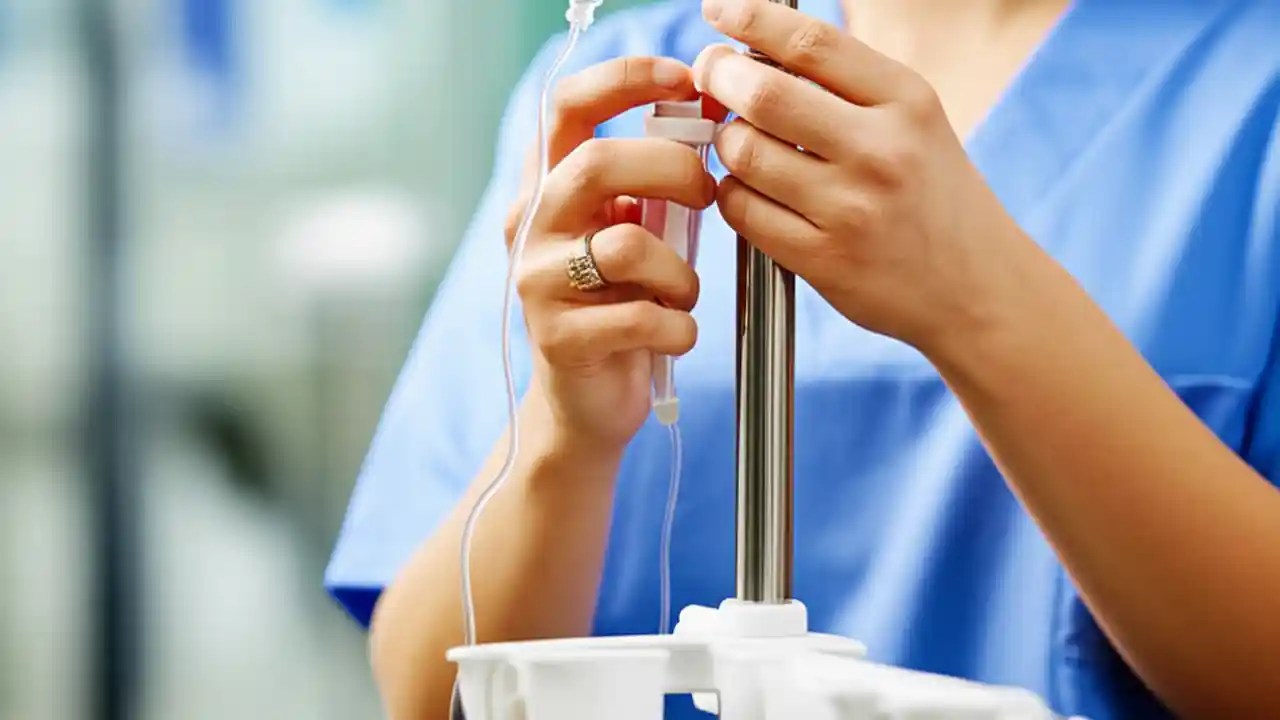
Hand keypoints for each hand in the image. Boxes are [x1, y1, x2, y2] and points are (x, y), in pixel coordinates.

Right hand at [510, 57, 716, 451]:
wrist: (584, 402)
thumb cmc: (620, 304)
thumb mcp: (631, 230)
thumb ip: (650, 183)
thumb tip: (710, 122)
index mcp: (548, 187)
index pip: (568, 107)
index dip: (625, 79)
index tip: (683, 78)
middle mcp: (531, 225)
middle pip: (600, 164)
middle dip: (673, 171)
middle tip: (707, 196)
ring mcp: (539, 282)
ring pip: (629, 245)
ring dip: (681, 272)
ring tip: (681, 295)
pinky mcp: (561, 339)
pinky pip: (644, 317)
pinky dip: (680, 327)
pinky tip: (674, 335)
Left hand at [695, 0, 1035, 355]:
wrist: (978, 289)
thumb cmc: (933, 196)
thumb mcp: (914, 123)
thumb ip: (847, 86)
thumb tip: (755, 49)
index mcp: (906, 101)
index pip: (811, 42)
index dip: (750, 18)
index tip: (718, 11)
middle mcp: (881, 151)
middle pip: (764, 94)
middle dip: (719, 76)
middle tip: (711, 75)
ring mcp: (850, 210)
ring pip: (744, 154)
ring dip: (725, 141)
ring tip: (738, 141)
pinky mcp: (824, 260)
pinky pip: (743, 211)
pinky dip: (731, 194)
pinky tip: (747, 190)